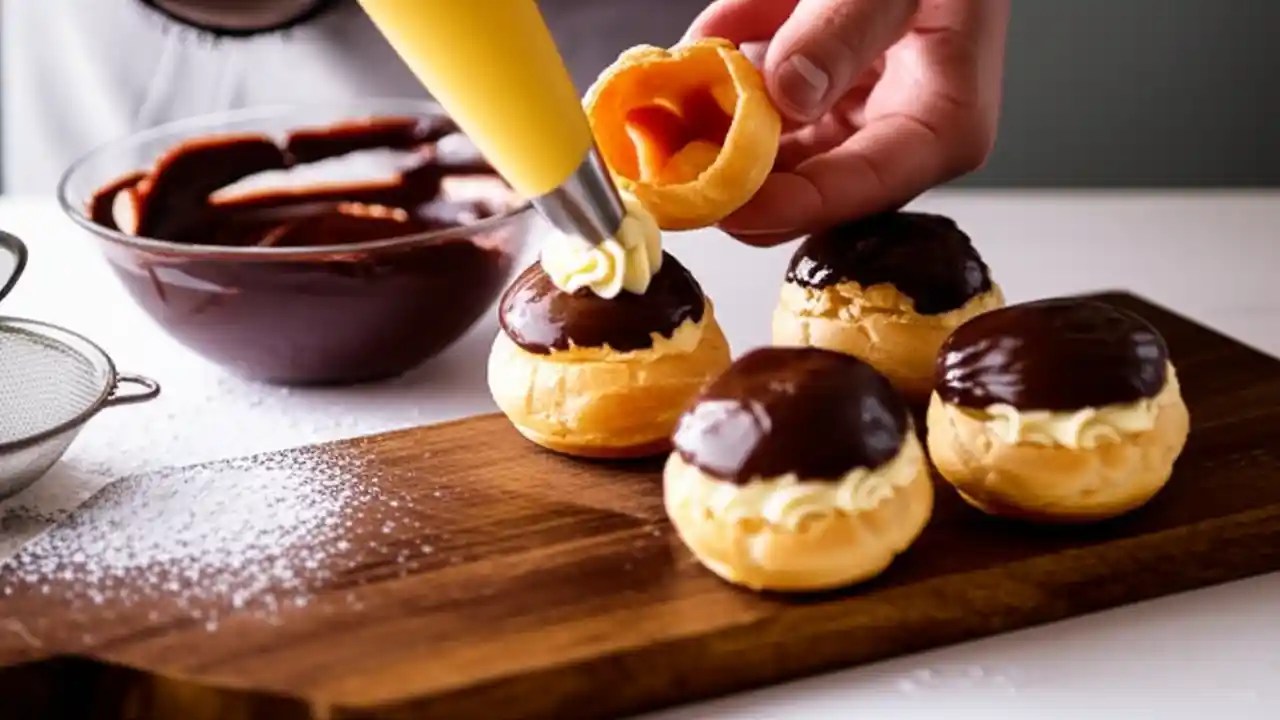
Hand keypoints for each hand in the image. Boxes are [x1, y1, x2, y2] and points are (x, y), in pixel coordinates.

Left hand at [686, 0, 1009, 245]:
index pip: (863, 186)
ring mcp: (845, 110)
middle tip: (670, 162)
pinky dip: (717, 76)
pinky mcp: (809, 82)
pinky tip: (691, 55)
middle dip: (732, 172)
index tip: (727, 206)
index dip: (790, 205)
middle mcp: (892, 131)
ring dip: (709, 127)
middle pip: (803, 185)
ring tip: (660, 108)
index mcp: (940, 124)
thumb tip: (791, 91)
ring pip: (764, 148)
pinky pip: (752, 97)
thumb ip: (845, 24)